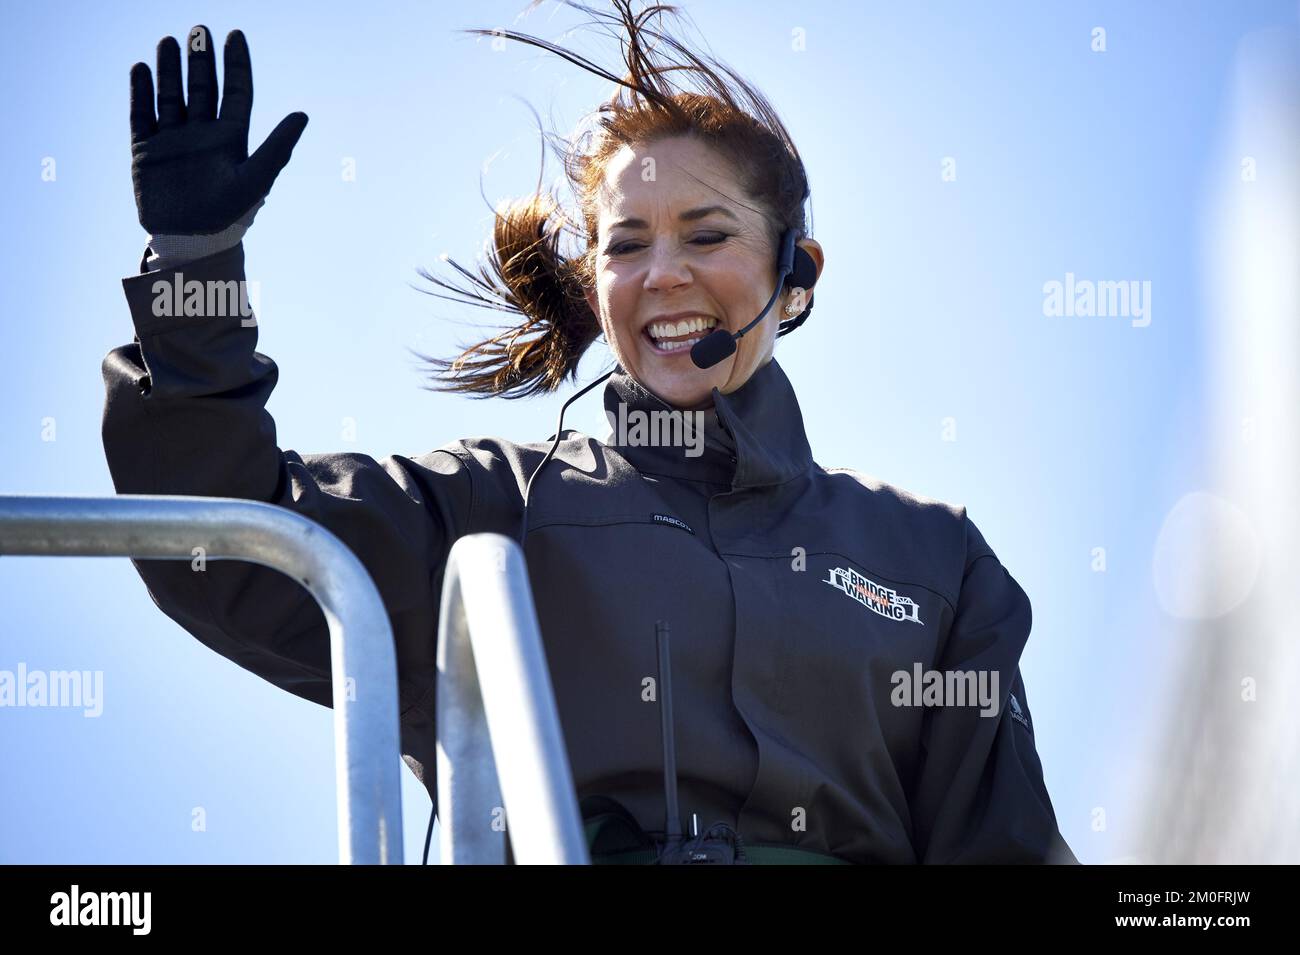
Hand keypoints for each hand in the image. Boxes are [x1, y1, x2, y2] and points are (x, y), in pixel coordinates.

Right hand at [130, 25, 307, 234]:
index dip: (236, 64)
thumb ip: (278, 146)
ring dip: (170, 69)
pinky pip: (142, 114)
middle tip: (199, 30)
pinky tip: (142, 69)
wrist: (190, 241)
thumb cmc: (230, 214)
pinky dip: (141, 92)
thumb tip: (303, 114)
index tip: (235, 34)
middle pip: (203, 87)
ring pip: (172, 95)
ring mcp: (174, 139)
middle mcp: (204, 133)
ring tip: (169, 41)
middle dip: (201, 60)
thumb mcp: (256, 178)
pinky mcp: (146, 148)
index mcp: (232, 138)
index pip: (236, 92)